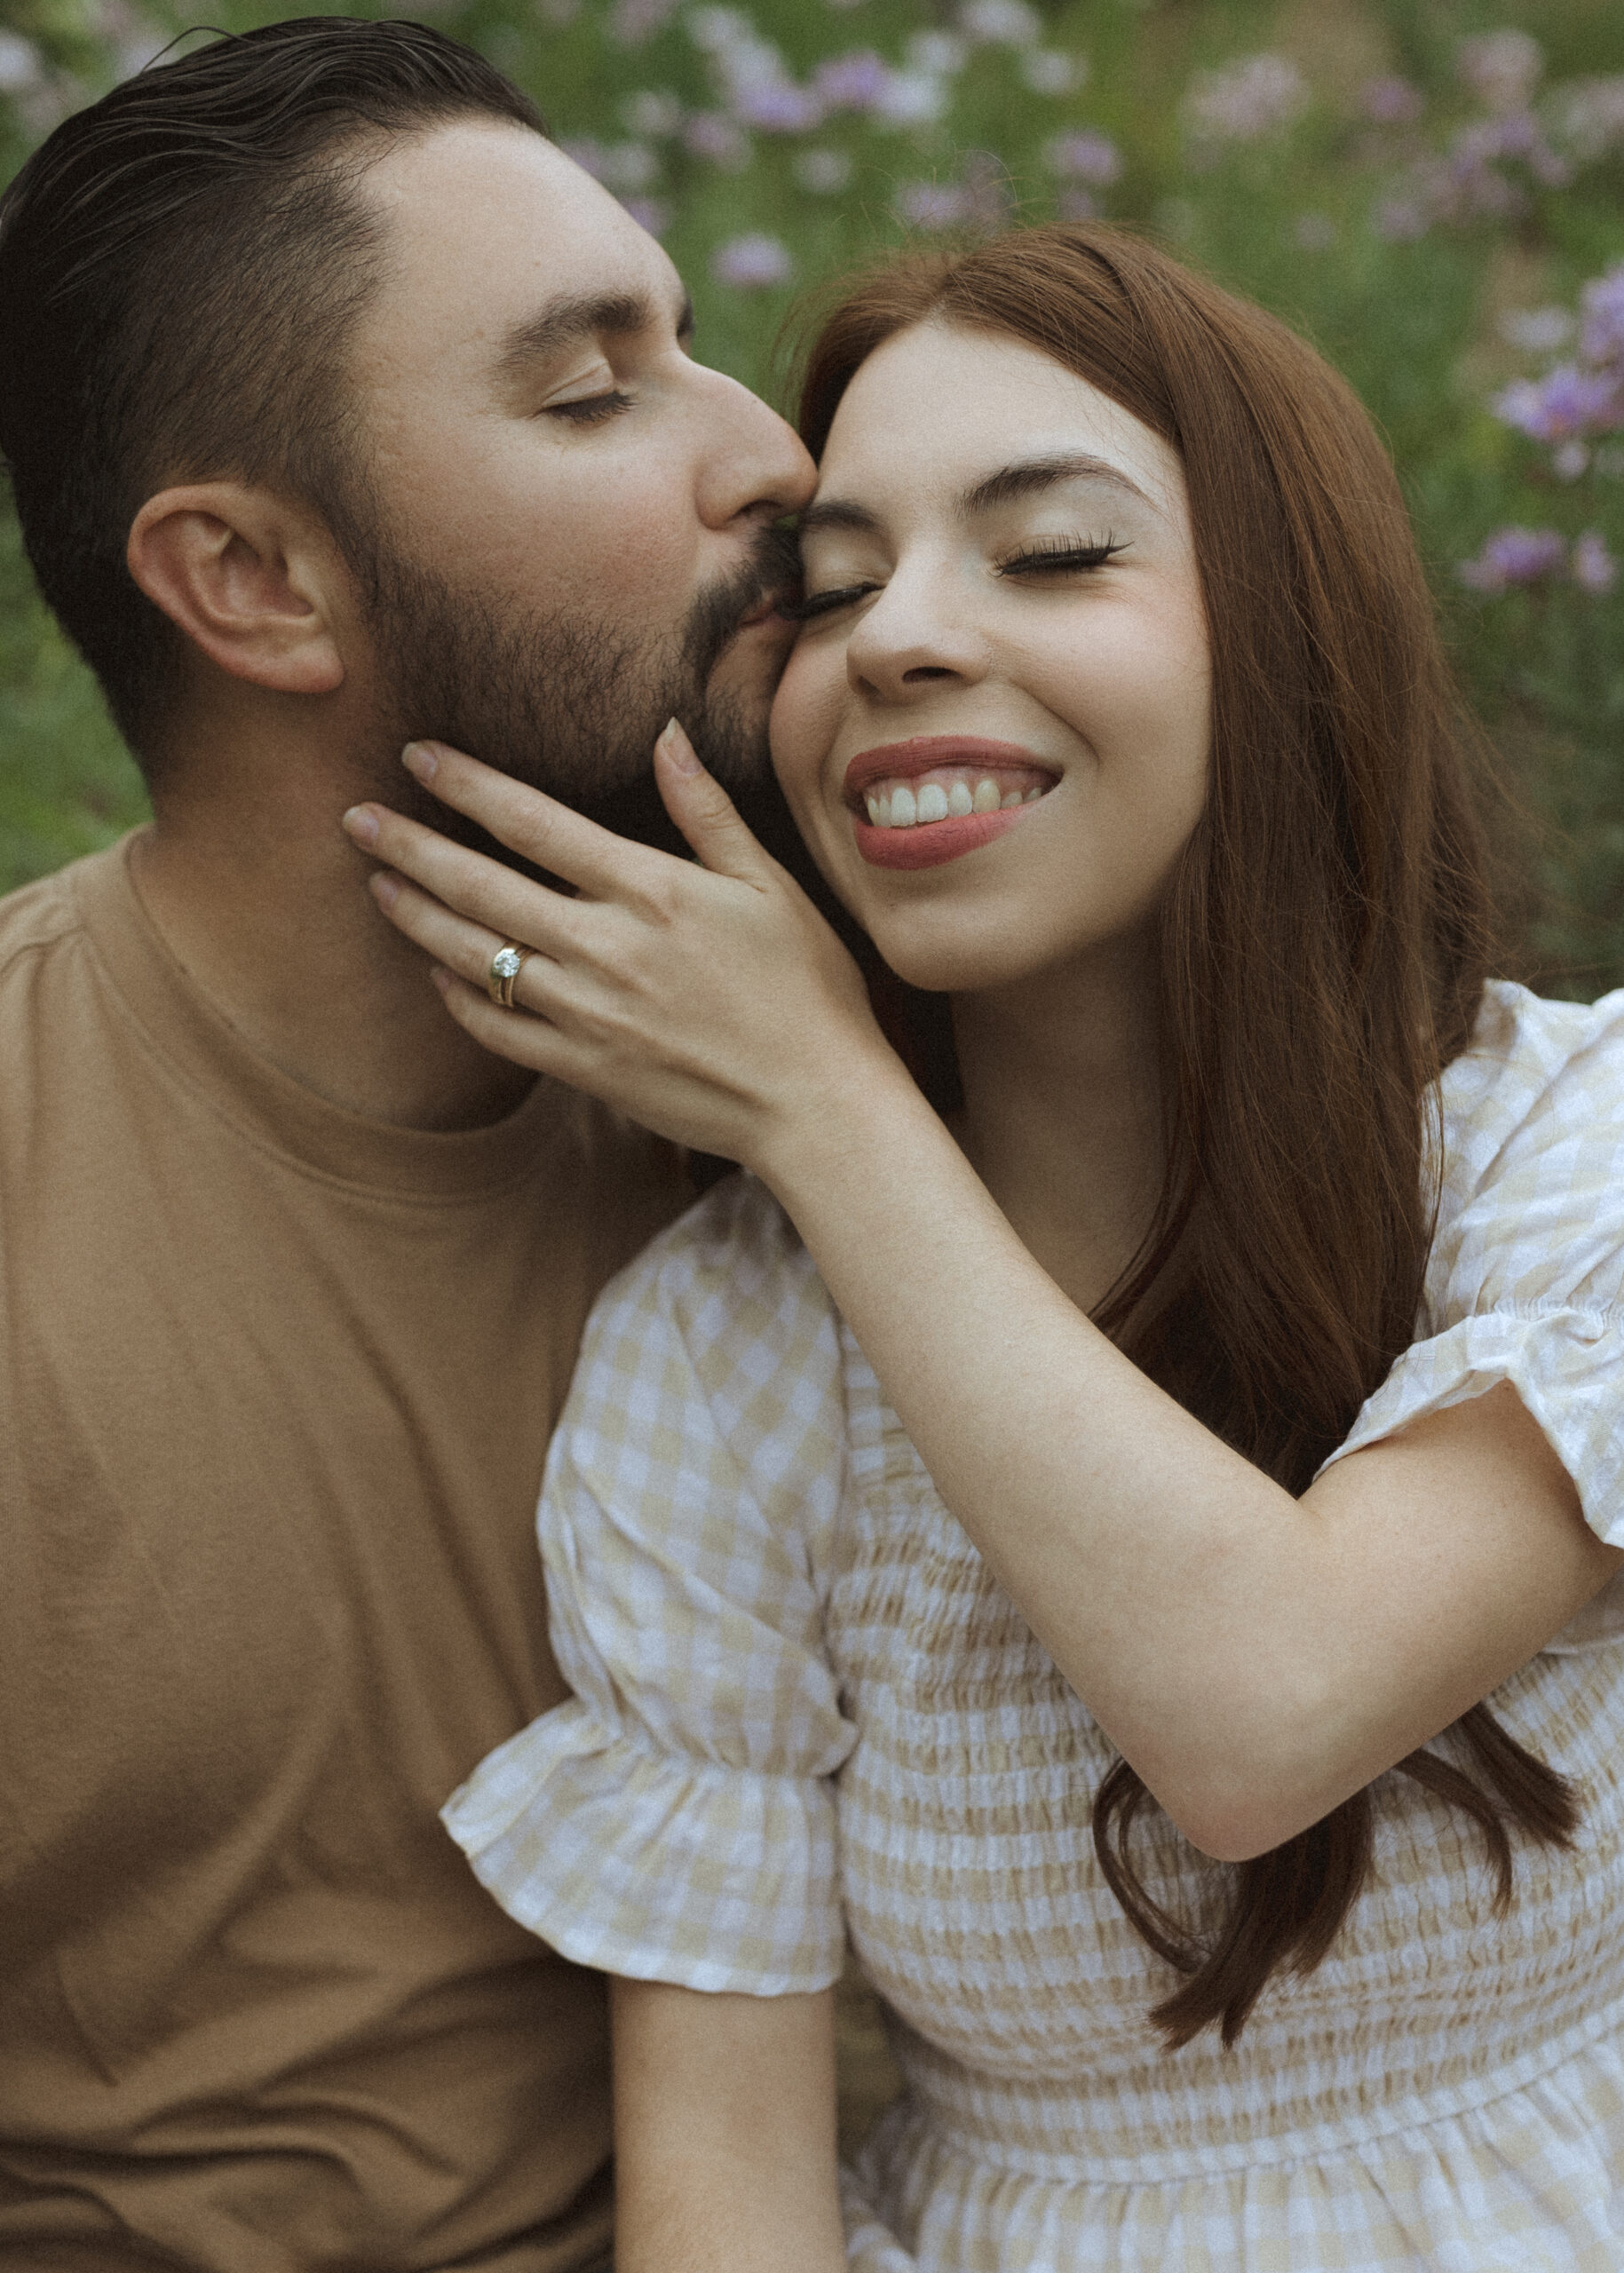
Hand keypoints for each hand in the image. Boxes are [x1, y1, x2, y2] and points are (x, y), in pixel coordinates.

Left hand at [341, 721, 900, 1172]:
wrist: (818, 1103)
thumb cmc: (808, 990)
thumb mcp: (770, 886)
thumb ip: (706, 811)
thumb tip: (665, 734)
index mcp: (650, 889)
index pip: (532, 823)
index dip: (466, 786)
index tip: (417, 757)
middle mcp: (606, 947)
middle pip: (481, 886)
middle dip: (411, 847)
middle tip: (357, 818)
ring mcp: (588, 1013)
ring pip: (475, 957)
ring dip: (418, 918)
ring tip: (378, 886)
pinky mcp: (585, 1068)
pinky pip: (499, 1030)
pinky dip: (460, 1000)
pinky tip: (436, 975)